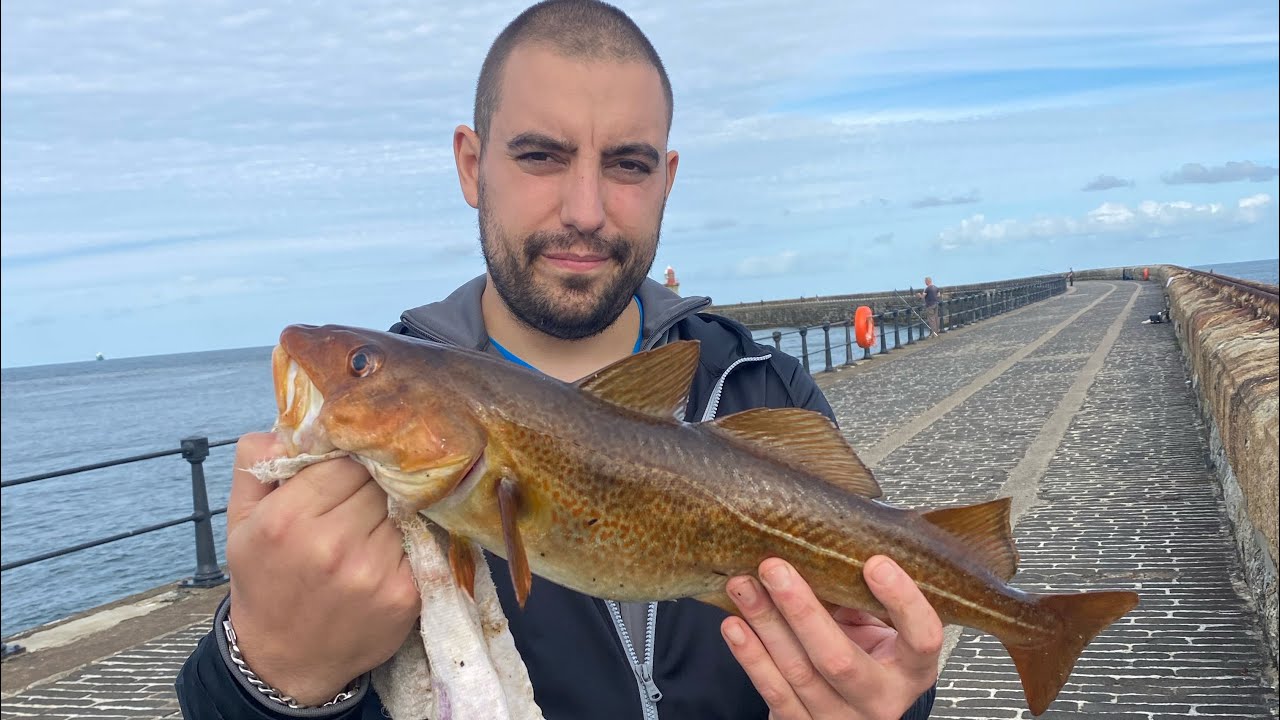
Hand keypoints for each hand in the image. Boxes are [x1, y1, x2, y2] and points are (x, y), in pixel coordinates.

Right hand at [224, 433, 419, 704]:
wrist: (285, 660)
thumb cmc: (265, 581)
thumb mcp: (240, 522)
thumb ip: (257, 464)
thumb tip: (288, 424)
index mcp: (287, 519)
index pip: (345, 459)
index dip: (350, 462)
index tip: (350, 469)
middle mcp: (331, 544)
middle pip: (379, 481)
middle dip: (375, 483)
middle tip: (365, 495)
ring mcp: (373, 570)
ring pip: (404, 507)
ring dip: (394, 511)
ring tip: (373, 526)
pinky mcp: (406, 592)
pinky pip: (421, 540)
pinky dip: (410, 540)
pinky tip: (388, 550)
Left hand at [722, 556, 940, 719]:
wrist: (854, 706)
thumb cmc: (867, 649)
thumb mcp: (877, 625)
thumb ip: (857, 598)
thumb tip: (816, 551)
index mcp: (913, 669)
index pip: (922, 638)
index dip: (903, 601)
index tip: (875, 562)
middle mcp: (881, 700)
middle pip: (840, 660)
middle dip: (802, 610)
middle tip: (774, 568)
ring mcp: (841, 719)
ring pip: (798, 673)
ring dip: (765, 623)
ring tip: (742, 585)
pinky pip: (773, 693)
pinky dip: (751, 657)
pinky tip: (734, 625)